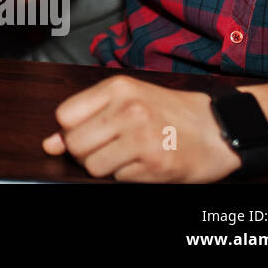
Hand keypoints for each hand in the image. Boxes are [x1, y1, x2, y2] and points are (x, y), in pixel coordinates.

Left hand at [42, 75, 243, 182]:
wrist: (218, 128)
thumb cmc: (168, 112)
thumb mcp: (125, 101)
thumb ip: (85, 118)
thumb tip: (49, 145)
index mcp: (118, 87)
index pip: (64, 116)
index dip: (70, 130)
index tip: (87, 132)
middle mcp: (129, 109)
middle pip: (75, 145)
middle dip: (85, 153)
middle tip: (107, 148)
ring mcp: (143, 137)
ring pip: (93, 166)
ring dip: (106, 167)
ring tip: (127, 155)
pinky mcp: (157, 164)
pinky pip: (119, 180)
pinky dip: (128, 176)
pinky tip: (144, 163)